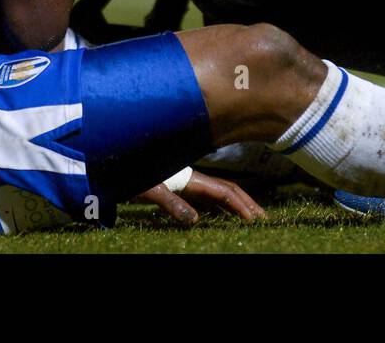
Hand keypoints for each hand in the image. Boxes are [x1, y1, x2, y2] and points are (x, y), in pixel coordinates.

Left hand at [134, 171, 266, 225]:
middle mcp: (196, 181)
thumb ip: (173, 204)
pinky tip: (226, 217)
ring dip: (238, 205)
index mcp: (192, 180)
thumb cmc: (135, 178)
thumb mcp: (152, 191)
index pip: (224, 193)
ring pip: (221, 194)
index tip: (254, 220)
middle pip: (229, 190)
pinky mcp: (184, 190)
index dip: (241, 206)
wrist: (120, 163)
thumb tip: (196, 220)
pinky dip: (223, 208)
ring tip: (252, 218)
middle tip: (264, 218)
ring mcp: (191, 185)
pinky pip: (210, 200)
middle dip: (247, 203)